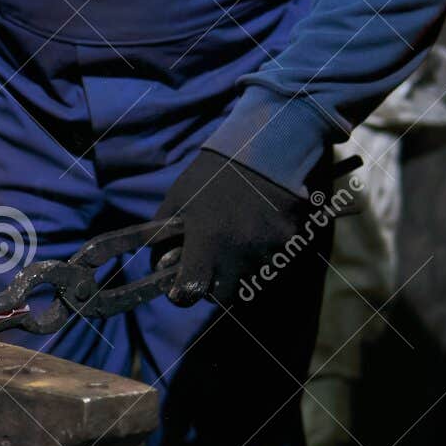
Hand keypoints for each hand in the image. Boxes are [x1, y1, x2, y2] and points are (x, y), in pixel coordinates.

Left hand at [158, 150, 311, 306]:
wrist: (266, 148)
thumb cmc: (213, 173)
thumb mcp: (178, 199)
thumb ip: (162, 233)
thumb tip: (155, 264)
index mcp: (207, 243)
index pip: (191, 292)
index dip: (181, 294)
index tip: (179, 288)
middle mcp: (238, 253)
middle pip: (222, 297)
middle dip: (212, 288)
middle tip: (209, 269)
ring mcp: (267, 251)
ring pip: (249, 283)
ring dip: (238, 274)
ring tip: (234, 246)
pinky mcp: (290, 244)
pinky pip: (274, 266)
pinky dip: (263, 259)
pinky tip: (257, 235)